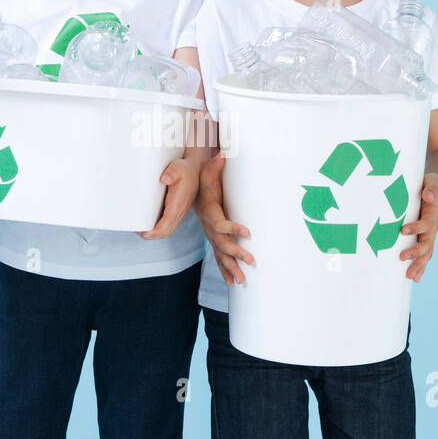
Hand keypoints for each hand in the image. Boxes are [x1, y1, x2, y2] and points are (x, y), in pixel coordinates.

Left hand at [138, 156, 200, 239]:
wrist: (196, 170)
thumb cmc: (185, 168)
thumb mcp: (178, 167)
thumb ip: (171, 172)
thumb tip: (164, 179)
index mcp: (178, 204)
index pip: (166, 225)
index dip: (153, 232)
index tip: (140, 231)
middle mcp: (179, 212)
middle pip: (165, 232)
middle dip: (150, 236)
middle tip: (136, 230)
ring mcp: (179, 213)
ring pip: (166, 231)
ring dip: (154, 234)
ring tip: (140, 230)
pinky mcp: (176, 211)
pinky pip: (167, 226)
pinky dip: (158, 230)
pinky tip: (148, 225)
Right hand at [193, 152, 252, 286]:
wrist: (187, 194)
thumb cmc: (200, 184)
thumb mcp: (206, 174)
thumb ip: (214, 167)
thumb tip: (222, 155)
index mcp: (209, 212)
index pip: (220, 222)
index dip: (233, 227)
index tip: (247, 232)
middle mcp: (208, 228)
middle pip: (222, 243)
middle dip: (236, 253)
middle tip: (250, 260)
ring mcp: (210, 236)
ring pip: (220, 255)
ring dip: (230, 268)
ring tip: (241, 281)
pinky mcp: (213, 240)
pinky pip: (218, 258)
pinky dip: (224, 270)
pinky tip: (231, 283)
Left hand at [399, 172, 437, 280]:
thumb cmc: (432, 185)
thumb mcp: (433, 181)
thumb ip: (431, 187)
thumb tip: (428, 195)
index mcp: (433, 214)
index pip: (425, 224)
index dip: (415, 228)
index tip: (403, 230)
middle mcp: (433, 228)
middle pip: (427, 243)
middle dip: (415, 252)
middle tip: (402, 257)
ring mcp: (430, 235)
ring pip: (426, 253)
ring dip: (418, 265)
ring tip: (409, 276)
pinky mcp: (425, 238)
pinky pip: (424, 255)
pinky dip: (421, 267)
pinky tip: (414, 278)